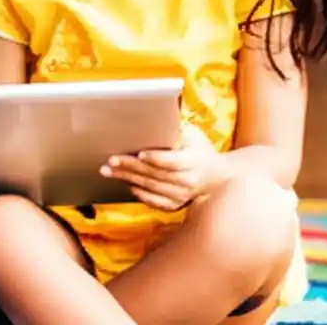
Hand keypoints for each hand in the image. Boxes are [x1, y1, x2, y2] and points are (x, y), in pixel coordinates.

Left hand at [102, 124, 223, 211]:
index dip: (156, 158)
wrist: (217, 176)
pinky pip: (156, 202)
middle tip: (111, 160)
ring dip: (128, 179)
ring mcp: (183, 195)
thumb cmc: (200, 149)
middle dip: (131, 167)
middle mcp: (189, 181)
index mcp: (194, 162)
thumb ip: (176, 130)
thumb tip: (157, 122)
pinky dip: (141, 194)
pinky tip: (128, 185)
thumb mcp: (193, 135)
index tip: (139, 153)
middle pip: (156, 174)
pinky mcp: (176, 204)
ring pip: (152, 187)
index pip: (173, 162)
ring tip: (109, 171)